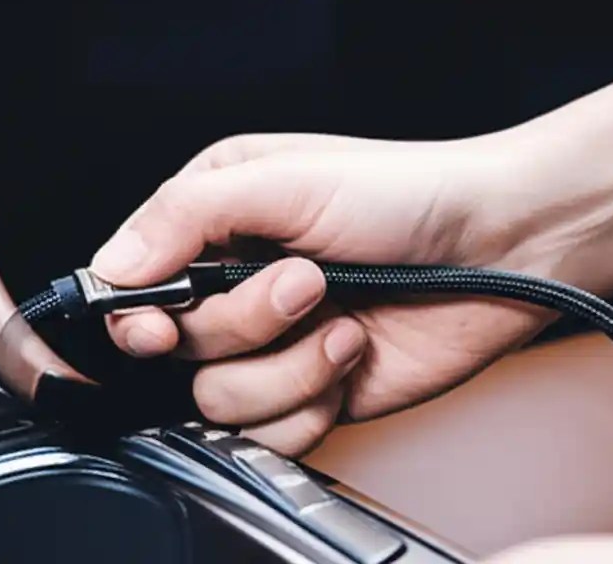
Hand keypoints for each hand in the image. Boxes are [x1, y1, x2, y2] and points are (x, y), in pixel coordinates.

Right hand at [90, 133, 553, 454]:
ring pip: (219, 399)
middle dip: (243, 325)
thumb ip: (184, 217)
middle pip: (173, 350)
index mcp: (211, 221)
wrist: (501, 246)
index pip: (127, 284)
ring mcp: (270, 342)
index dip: (134, 315)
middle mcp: (231, 283)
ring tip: (343, 318)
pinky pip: (271, 433)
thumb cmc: (405, 193)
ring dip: (288, 366)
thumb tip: (111, 268)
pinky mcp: (308, 389)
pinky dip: (312, 401)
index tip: (160, 324)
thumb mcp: (283, 180)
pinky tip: (353, 354)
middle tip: (306, 285)